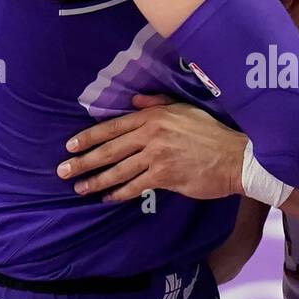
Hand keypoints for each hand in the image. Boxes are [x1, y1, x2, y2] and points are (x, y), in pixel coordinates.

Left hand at [57, 94, 246, 201]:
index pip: (113, 127)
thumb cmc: (212, 133)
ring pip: (118, 170)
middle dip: (83, 161)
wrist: (235, 156)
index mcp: (154, 116)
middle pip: (109, 149)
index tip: (70, 145)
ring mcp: (156, 157)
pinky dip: (119, 193)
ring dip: (96, 180)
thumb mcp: (185, 109)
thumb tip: (135, 100)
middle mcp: (151, 135)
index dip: (89, 137)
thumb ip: (158, 103)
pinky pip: (135, 186)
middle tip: (63, 171)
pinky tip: (108, 198)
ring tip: (80, 188)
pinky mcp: (164, 177)